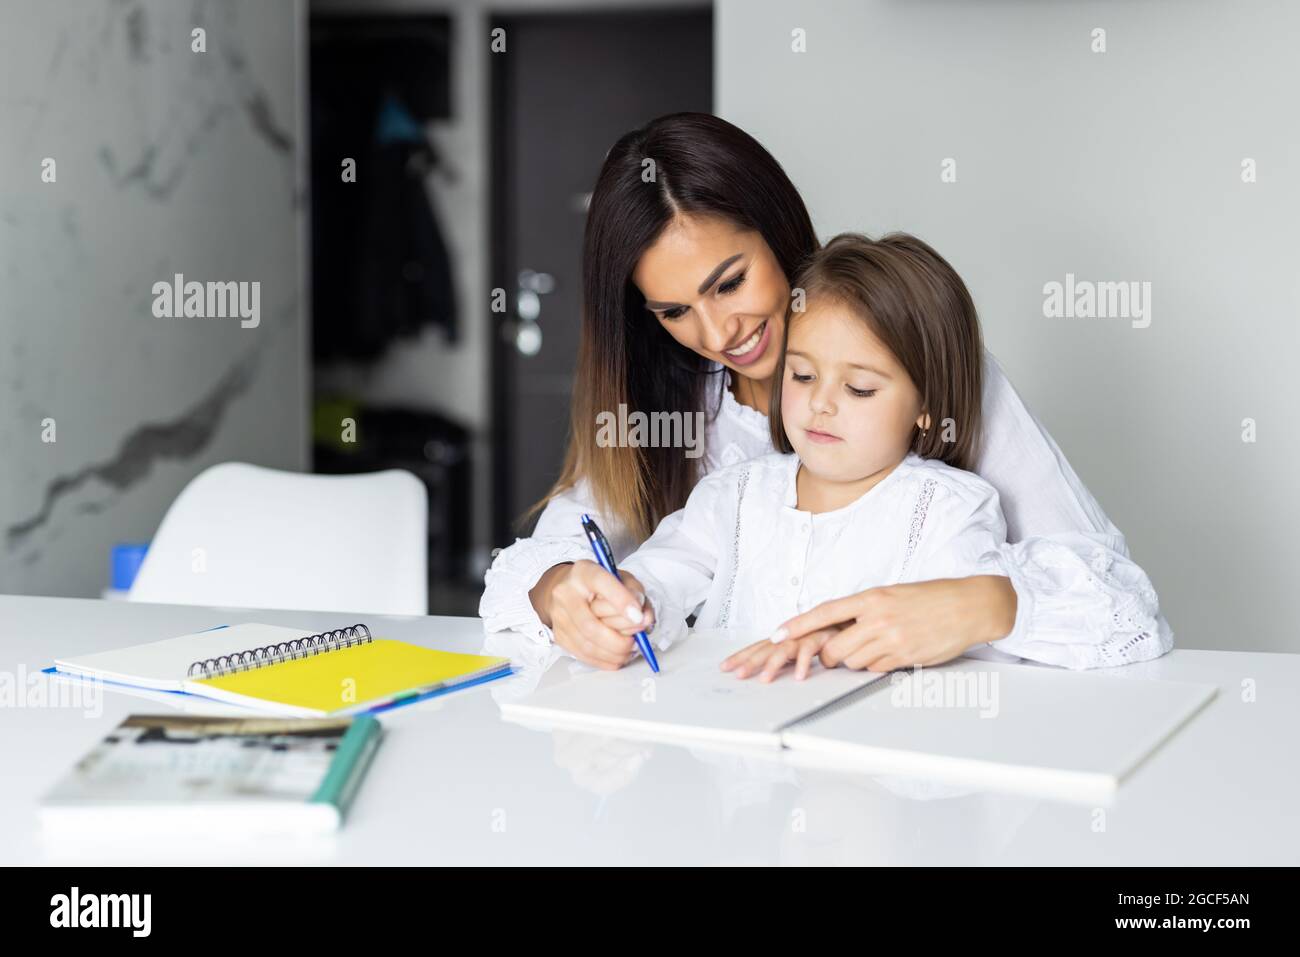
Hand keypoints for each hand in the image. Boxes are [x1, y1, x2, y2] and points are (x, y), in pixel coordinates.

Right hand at [529, 561, 655, 669]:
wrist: (569, 590)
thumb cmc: (601, 585)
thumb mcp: (621, 579)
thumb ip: (636, 594)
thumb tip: (644, 618)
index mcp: (583, 571)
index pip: (600, 582)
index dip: (621, 600)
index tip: (639, 616)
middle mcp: (565, 593)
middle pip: (590, 625)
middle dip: (618, 639)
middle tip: (636, 642)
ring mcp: (559, 616)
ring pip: (587, 644)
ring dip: (614, 653)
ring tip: (629, 650)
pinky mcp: (559, 635)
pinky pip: (583, 655)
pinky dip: (605, 660)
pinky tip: (617, 656)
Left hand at [720, 628, 841, 681]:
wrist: (856, 619)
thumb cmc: (834, 635)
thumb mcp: (808, 648)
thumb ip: (792, 658)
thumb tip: (771, 672)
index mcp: (787, 637)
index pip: (760, 647)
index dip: (742, 656)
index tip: (725, 667)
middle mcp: (794, 634)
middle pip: (767, 647)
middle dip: (750, 661)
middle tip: (738, 675)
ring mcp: (807, 634)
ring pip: (785, 648)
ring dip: (774, 664)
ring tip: (765, 679)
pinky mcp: (824, 636)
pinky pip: (811, 648)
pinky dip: (805, 662)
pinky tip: (799, 676)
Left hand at [771, 576, 1016, 672]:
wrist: (968, 606)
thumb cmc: (930, 598)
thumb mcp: (892, 594)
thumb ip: (864, 610)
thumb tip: (839, 628)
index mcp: (872, 597)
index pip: (825, 612)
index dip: (797, 625)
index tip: (775, 635)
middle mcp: (878, 618)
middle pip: (834, 646)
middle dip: (829, 655)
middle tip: (836, 653)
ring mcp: (891, 639)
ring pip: (853, 662)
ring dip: (856, 660)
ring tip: (877, 646)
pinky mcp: (904, 657)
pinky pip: (875, 669)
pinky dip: (876, 666)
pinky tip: (893, 652)